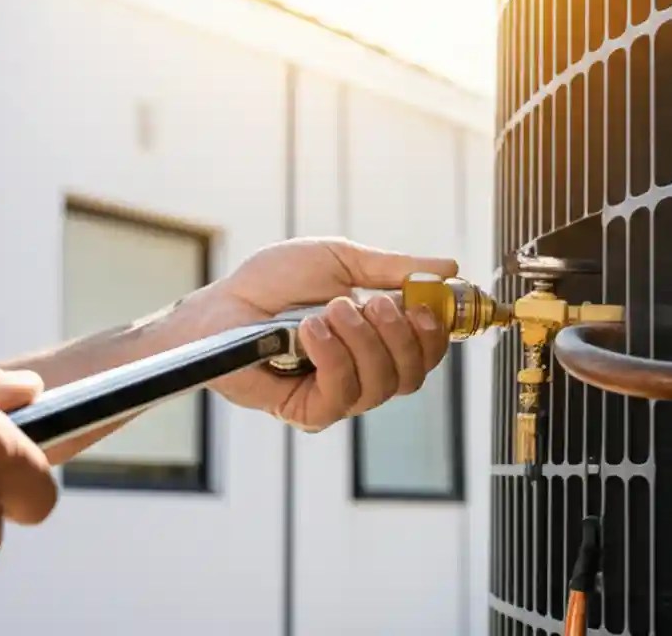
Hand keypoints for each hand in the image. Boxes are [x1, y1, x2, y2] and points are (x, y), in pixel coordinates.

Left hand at [190, 237, 458, 430]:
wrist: (222, 304)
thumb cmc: (273, 282)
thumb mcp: (341, 261)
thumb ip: (394, 269)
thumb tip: (449, 268)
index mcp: (376, 338)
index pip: (425, 353)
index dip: (435, 334)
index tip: (430, 306)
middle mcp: (362, 371)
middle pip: (411, 376)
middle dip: (400, 337)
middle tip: (375, 305)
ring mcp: (337, 394)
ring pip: (381, 386)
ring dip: (361, 341)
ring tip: (330, 310)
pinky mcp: (309, 411)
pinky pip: (342, 396)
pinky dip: (334, 358)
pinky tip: (312, 332)